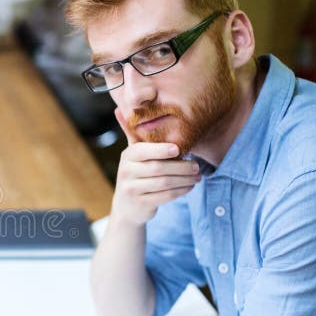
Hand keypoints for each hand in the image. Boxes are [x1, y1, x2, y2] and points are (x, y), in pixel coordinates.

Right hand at [112, 108, 200, 226]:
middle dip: (180, 167)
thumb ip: (131, 133)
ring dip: (184, 179)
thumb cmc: (136, 174)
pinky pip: (165, 196)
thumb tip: (118, 109)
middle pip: (157, 168)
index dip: (160, 149)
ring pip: (163, 183)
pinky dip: (180, 191)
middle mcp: (126, 172)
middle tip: (196, 166)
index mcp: (127, 157)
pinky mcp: (141, 204)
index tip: (178, 149)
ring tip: (197, 176)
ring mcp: (132, 189)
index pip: (142, 150)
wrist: (127, 207)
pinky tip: (189, 187)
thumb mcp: (133, 155)